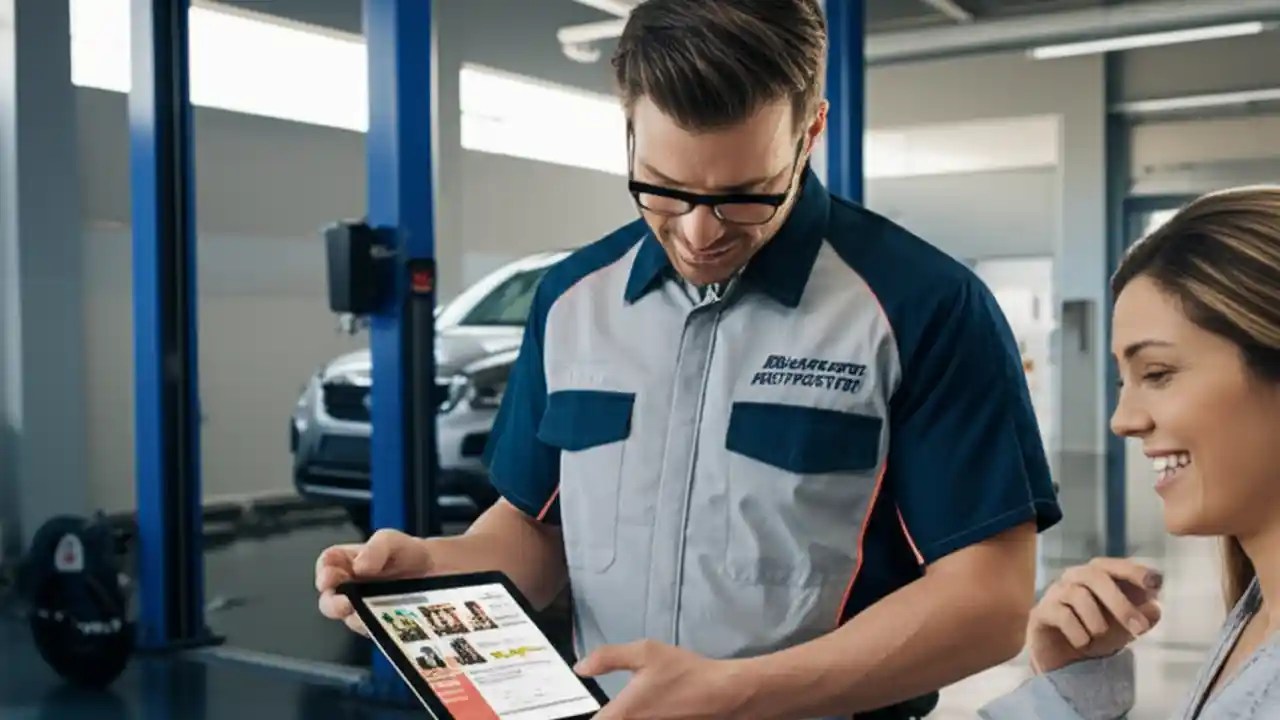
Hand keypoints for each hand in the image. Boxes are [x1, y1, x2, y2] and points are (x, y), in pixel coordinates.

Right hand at [315, 528, 432, 635]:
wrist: (435, 569)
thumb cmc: (406, 552)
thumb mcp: (390, 540)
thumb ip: (375, 548)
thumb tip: (359, 567)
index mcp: (346, 562)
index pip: (326, 566)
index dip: (324, 572)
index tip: (330, 577)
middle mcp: (350, 587)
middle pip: (329, 599)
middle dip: (332, 603)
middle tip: (344, 603)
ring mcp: (363, 607)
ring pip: (349, 618)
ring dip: (354, 617)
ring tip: (364, 612)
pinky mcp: (378, 623)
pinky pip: (371, 629)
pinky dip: (375, 626)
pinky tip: (383, 620)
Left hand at [575, 640, 748, 719]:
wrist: (724, 694)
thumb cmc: (684, 673)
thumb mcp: (646, 653)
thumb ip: (608, 658)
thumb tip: (580, 668)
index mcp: (623, 713)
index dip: (592, 716)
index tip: (598, 706)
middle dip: (608, 716)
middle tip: (612, 707)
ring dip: (623, 718)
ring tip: (634, 708)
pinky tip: (648, 712)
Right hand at [1028, 557, 1163, 673]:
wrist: (1065, 658)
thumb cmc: (1097, 633)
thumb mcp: (1127, 627)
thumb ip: (1143, 617)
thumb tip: (1155, 608)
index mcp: (1097, 575)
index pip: (1115, 566)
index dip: (1134, 571)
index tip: (1156, 584)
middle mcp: (1074, 578)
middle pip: (1096, 577)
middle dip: (1120, 603)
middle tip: (1139, 629)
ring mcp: (1055, 593)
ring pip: (1077, 595)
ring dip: (1096, 620)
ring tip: (1101, 636)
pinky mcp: (1041, 612)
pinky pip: (1060, 614)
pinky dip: (1077, 631)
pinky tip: (1083, 643)